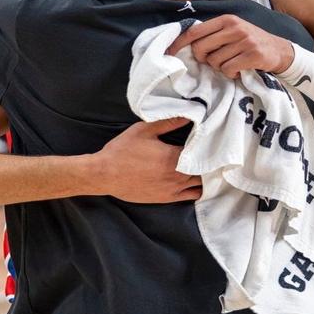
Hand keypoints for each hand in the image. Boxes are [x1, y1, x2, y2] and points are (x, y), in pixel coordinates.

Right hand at [86, 117, 202, 202]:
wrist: (105, 175)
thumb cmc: (123, 151)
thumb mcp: (144, 130)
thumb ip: (168, 122)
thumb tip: (188, 114)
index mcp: (174, 158)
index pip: (202, 151)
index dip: (207, 144)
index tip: (208, 137)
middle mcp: (177, 176)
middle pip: (205, 169)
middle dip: (208, 160)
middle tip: (209, 150)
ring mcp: (173, 190)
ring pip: (201, 184)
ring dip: (204, 175)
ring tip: (203, 165)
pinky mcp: (167, 198)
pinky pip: (192, 195)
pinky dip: (198, 188)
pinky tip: (195, 180)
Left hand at [166, 14, 295, 78]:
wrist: (280, 51)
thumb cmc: (251, 42)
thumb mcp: (233, 31)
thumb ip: (214, 34)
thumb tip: (186, 45)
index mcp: (226, 19)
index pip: (195, 31)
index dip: (179, 43)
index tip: (169, 53)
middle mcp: (234, 27)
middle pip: (201, 48)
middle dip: (204, 59)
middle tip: (215, 61)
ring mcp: (244, 41)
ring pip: (215, 61)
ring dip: (221, 68)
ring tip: (233, 64)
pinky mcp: (252, 55)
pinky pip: (229, 69)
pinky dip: (232, 74)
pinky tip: (239, 70)